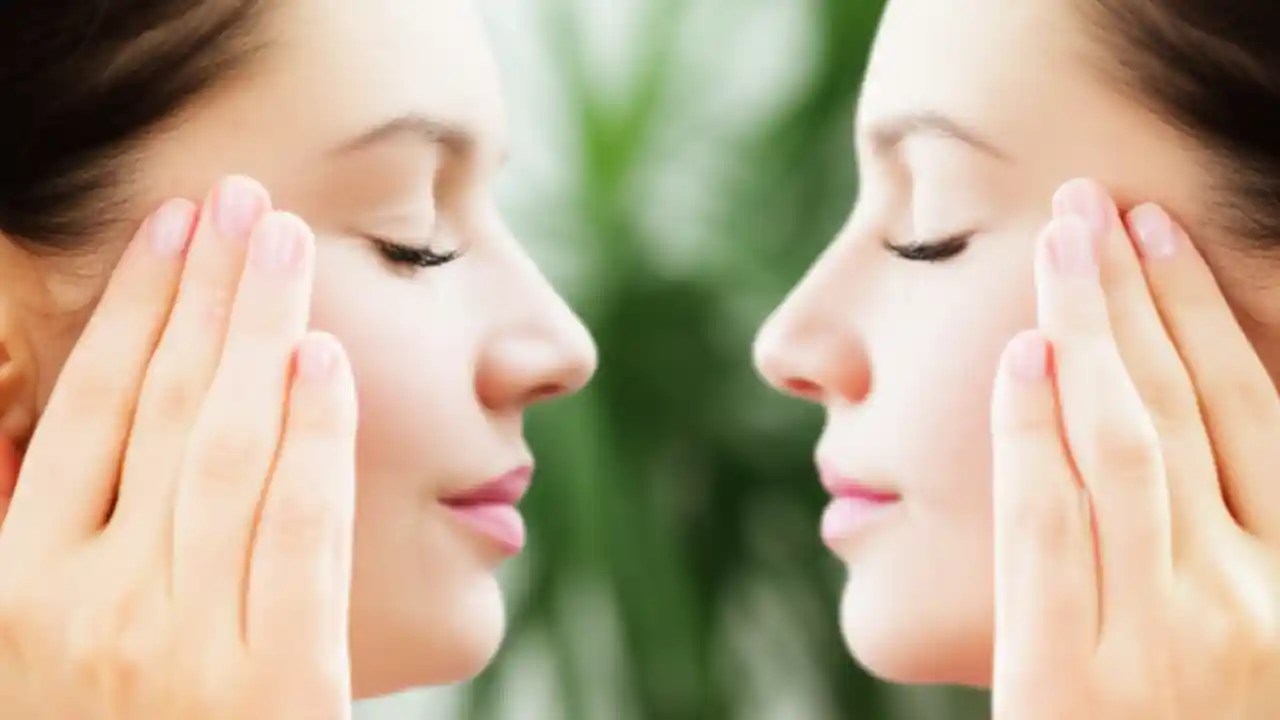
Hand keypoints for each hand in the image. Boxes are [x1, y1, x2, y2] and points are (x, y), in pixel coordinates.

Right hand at [0, 176, 357, 718]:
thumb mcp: (24, 638)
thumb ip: (27, 520)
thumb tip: (29, 412)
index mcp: (20, 583)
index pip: (86, 410)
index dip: (133, 310)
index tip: (172, 229)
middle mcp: (92, 602)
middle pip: (161, 409)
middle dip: (205, 294)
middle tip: (241, 199)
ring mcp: (186, 643)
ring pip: (227, 453)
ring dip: (257, 334)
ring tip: (283, 244)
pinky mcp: (278, 685)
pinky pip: (298, 537)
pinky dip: (312, 443)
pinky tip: (324, 361)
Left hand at [990, 179, 1279, 718]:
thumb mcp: (1252, 633)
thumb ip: (1226, 540)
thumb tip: (1188, 438)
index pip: (1252, 412)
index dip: (1203, 315)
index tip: (1157, 238)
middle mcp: (1248, 595)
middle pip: (1185, 407)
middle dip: (1136, 295)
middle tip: (1092, 204)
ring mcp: (1165, 636)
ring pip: (1125, 446)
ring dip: (1089, 331)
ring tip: (1059, 243)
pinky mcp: (1072, 681)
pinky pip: (1050, 531)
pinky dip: (1035, 437)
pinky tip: (1021, 358)